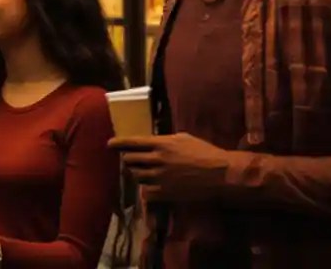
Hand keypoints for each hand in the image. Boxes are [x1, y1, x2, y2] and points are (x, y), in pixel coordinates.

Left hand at [110, 133, 230, 201]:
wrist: (221, 175)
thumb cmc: (205, 153)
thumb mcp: (184, 138)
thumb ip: (164, 140)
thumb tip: (152, 142)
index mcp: (161, 144)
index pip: (132, 142)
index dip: (118, 143)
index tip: (109, 144)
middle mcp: (157, 160)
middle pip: (129, 160)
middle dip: (128, 159)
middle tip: (132, 160)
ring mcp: (159, 177)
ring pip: (136, 175)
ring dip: (138, 173)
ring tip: (146, 172)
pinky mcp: (164, 193)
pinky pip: (145, 192)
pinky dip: (147, 189)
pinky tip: (153, 187)